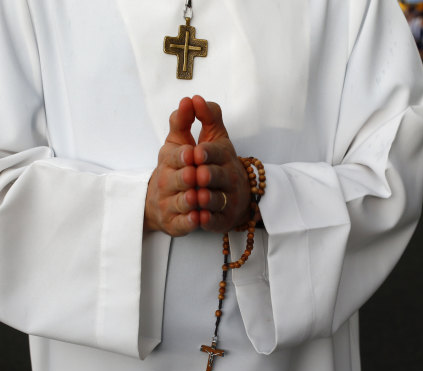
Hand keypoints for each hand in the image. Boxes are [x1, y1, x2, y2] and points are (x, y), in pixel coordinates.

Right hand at [144, 97, 199, 235]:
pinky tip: (199, 218)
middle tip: (197, 175)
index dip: (184, 156)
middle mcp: (167, 181)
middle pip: (179, 179)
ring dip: (191, 200)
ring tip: (199, 198)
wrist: (163, 201)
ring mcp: (170, 203)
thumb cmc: (179, 166)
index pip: (175, 156)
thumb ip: (187, 119)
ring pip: (182, 202)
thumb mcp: (182, 141)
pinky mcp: (175, 224)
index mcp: (169, 159)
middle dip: (188, 177)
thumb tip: (191, 98)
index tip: (194, 153)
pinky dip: (191, 222)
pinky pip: (183, 224)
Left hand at [192, 95, 250, 232]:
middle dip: (208, 175)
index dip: (207, 152)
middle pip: (218, 175)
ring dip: (208, 199)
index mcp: (223, 154)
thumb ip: (202, 117)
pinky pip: (215, 220)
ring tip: (197, 198)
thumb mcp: (210, 137)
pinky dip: (208, 220)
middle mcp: (228, 176)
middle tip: (197, 175)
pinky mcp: (221, 219)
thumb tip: (193, 98)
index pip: (217, 151)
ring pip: (218, 199)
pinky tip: (199, 219)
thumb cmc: (213, 161)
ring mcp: (226, 198)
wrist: (229, 192)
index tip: (196, 152)